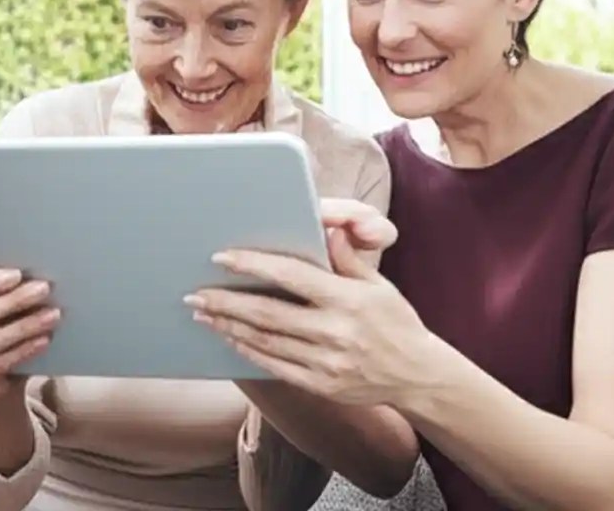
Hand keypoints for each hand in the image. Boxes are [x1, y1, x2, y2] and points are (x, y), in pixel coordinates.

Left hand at [186, 199, 434, 406]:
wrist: (417, 375)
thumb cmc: (396, 322)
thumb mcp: (379, 285)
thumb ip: (349, 259)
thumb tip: (328, 228)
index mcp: (349, 299)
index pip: (292, 276)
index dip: (254, 265)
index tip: (223, 258)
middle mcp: (336, 331)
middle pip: (268, 314)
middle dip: (226, 303)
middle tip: (195, 294)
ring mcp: (328, 362)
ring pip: (266, 342)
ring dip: (229, 328)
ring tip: (204, 315)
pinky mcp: (322, 385)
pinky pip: (276, 367)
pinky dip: (250, 352)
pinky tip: (231, 339)